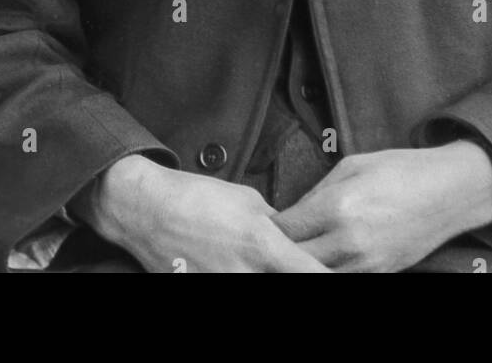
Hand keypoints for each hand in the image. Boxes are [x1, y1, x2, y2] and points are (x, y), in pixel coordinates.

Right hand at [72, 154, 329, 272]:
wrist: (149, 210)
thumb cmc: (199, 198)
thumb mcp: (249, 202)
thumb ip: (276, 227)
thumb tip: (295, 239)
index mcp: (264, 246)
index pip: (311, 274)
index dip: (328, 276)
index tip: (342, 272)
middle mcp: (247, 274)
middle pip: (289, 285)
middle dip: (300, 276)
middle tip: (302, 267)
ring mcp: (224, 286)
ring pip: (264, 291)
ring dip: (271, 280)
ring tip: (266, 266)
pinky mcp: (204, 293)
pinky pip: (233, 291)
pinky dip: (247, 281)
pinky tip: (242, 270)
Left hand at [272, 141, 491, 272]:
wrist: (450, 191)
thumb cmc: (402, 169)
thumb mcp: (353, 165)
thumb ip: (317, 192)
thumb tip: (292, 214)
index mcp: (338, 206)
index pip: (284, 230)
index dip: (270, 228)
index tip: (264, 223)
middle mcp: (349, 240)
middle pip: (293, 260)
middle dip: (280, 251)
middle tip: (275, 242)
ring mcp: (365, 263)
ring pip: (315, 275)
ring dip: (301, 265)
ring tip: (297, 251)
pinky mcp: (379, 276)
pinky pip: (341, 280)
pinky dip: (327, 271)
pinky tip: (324, 258)